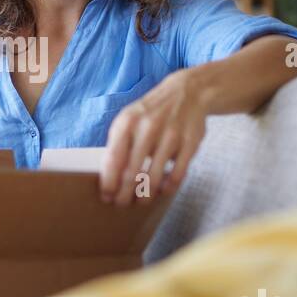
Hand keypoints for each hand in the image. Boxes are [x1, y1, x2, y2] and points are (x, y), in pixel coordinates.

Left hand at [98, 70, 206, 205]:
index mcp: (127, 123)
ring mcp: (171, 136)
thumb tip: (108, 177)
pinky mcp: (190, 143)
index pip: (113, 160)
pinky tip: (163, 191)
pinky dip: (169, 188)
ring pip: (155, 177)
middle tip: (122, 204)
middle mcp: (148, 129)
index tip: (106, 197)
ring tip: (141, 202)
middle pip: (132, 173)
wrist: (187, 92)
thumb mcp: (128, 120)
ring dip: (145, 195)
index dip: (109, 183)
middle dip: (125, 194)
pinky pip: (177, 174)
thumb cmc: (150, 113)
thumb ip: (118, 145)